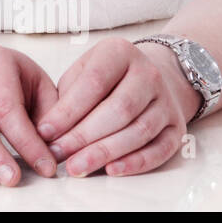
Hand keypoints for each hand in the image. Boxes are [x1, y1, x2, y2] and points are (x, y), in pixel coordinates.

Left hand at [33, 37, 198, 177]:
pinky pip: (160, 149)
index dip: (68, 110)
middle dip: (84, 136)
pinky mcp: (177, 126)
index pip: (94, 82)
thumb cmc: (103, 77)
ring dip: (104, 152)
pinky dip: (136, 162)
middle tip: (58, 154)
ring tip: (76, 166)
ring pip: (139, 131)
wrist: (149, 75)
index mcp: (120, 52)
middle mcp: (148, 73)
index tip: (45, 131)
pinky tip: (111, 170)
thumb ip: (66, 96)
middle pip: (118, 109)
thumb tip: (46, 130)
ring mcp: (166, 100)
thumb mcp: (82, 72)